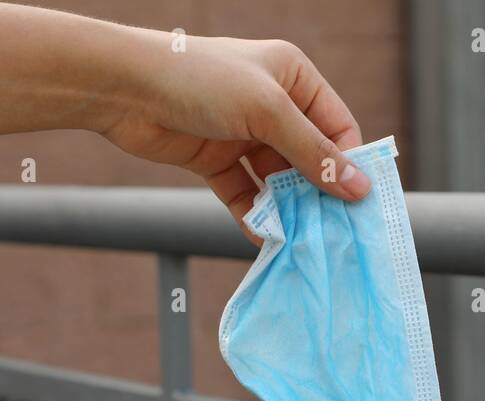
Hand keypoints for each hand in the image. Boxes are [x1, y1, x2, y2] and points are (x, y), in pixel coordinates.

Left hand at [98, 30, 369, 240]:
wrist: (126, 89)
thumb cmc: (201, 81)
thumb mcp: (268, 112)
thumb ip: (312, 153)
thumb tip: (358, 187)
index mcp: (293, 78)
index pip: (336, 126)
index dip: (348, 163)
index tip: (358, 203)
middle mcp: (271, 105)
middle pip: (308, 158)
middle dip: (318, 193)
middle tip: (333, 229)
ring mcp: (242, 135)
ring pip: (276, 181)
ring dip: (287, 209)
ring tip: (300, 238)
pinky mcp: (216, 160)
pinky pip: (245, 194)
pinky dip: (254, 216)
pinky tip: (264, 237)